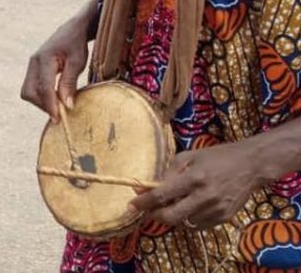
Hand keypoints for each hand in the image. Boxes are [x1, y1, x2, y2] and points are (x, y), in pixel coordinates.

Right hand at [20, 14, 89, 121]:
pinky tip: (54, 99)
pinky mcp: (33, 68)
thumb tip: (66, 105)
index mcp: (44, 59)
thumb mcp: (77, 62)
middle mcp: (33, 62)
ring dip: (41, 101)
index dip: (50, 105)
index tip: (59, 119)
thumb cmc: (77, 44)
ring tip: (58, 107)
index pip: (44, 88)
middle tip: (59, 114)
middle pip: (29, 91)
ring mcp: (31, 65)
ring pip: (28, 91)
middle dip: (42, 105)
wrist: (73, 29)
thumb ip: (69, 83)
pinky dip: (41, 95)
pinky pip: (31, 86)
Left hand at [130, 142, 260, 229]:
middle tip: (148, 210)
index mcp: (194, 177)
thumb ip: (167, 173)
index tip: (131, 205)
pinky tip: (191, 206)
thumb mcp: (189, 156)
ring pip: (184, 222)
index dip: (144, 202)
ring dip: (173, 215)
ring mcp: (216, 209)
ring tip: (174, 202)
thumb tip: (145, 187)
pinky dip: (189, 218)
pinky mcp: (224, 218)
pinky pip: (198, 225)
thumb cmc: (216, 157)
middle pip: (171, 216)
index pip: (162, 195)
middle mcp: (205, 196)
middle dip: (154, 215)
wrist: (251, 165)